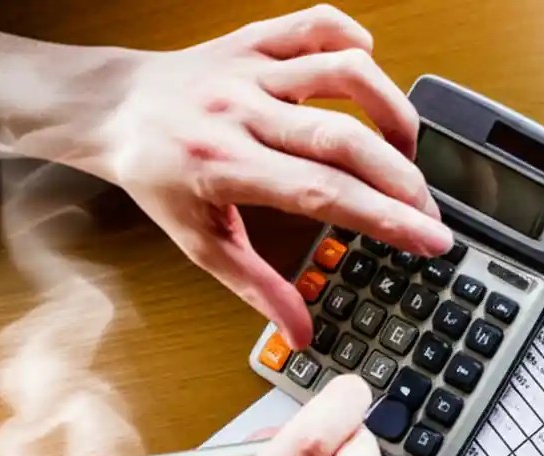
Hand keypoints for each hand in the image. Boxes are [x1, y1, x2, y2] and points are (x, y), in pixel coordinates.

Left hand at [41, 5, 450, 347]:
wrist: (112, 109)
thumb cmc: (158, 176)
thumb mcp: (200, 243)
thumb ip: (256, 289)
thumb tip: (300, 336)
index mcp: (226, 166)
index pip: (324, 194)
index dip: (387, 218)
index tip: (431, 239)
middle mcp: (243, 112)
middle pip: (346, 139)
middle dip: (403, 178)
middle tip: (429, 209)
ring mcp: (251, 69)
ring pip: (344, 72)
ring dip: (392, 109)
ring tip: (404, 147)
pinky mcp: (256, 38)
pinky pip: (317, 23)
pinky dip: (355, 40)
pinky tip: (371, 71)